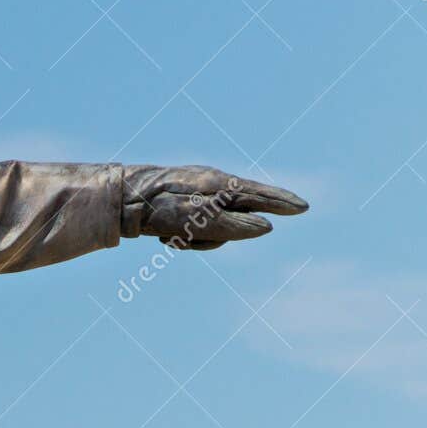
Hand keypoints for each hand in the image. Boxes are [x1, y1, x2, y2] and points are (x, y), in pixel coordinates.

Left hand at [122, 165, 307, 249]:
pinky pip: (197, 230)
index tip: (304, 207)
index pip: (261, 195)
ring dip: (199, 242)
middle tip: (185, 238)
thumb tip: (266, 228)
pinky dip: (185, 239)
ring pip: (217, 229)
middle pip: (238, 217)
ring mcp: (198, 195)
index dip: (282, 203)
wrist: (122, 200)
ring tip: (173, 240)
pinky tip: (165, 239)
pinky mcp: (183, 206)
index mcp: (222, 185)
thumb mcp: (204, 220)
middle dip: (216, 237)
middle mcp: (213, 187)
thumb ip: (237, 225)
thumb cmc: (164, 208)